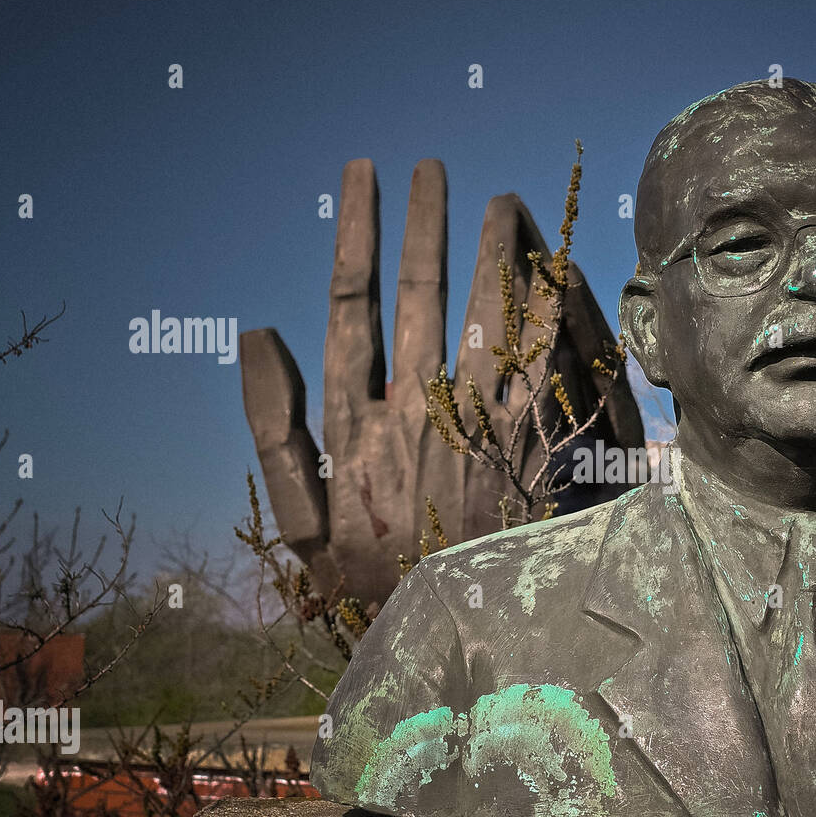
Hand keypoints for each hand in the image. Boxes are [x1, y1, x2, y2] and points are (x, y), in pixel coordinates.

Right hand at [241, 158, 642, 607]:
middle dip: (425, 224)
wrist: (464, 648)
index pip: (354, 304)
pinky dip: (554, 313)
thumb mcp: (300, 523)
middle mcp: (421, 413)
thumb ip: (272, 427)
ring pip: (492, 315)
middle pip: (424, 294)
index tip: (362, 178)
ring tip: (501, 202)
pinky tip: (559, 269)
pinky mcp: (540, 448)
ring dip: (494, 252)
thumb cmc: (375, 589)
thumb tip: (256, 329)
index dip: (357, 234)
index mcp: (358, 425)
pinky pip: (551, 361)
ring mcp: (484, 427)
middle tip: (429, 168)